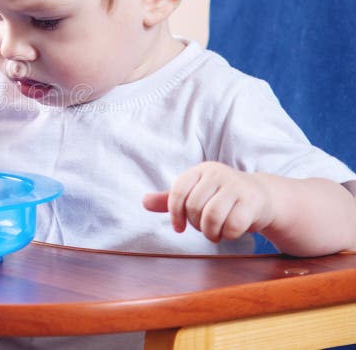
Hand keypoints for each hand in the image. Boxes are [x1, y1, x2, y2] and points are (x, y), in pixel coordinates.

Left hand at [142, 162, 274, 242]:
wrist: (260, 196)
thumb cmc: (221, 197)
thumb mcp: (195, 194)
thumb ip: (170, 199)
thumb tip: (144, 202)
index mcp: (200, 170)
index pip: (178, 191)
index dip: (175, 214)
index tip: (179, 228)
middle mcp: (218, 174)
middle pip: (194, 207)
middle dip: (196, 225)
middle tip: (204, 228)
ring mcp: (236, 186)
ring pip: (212, 217)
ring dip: (210, 233)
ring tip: (215, 234)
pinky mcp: (253, 201)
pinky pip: (232, 225)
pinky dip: (228, 235)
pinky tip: (230, 232)